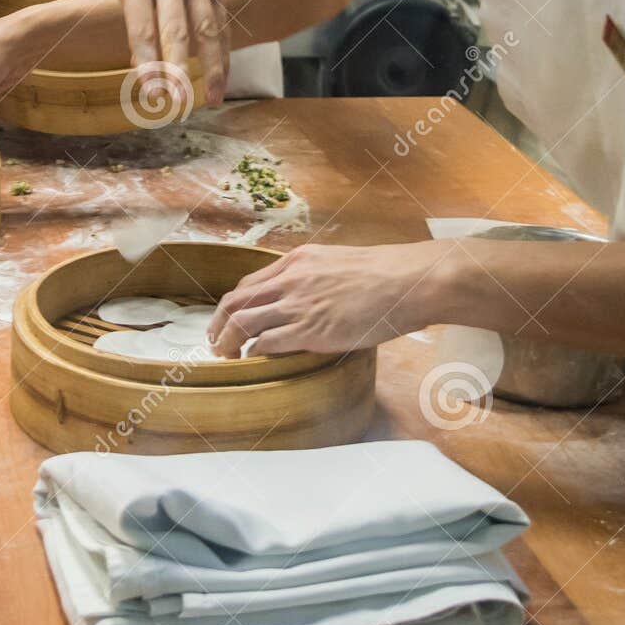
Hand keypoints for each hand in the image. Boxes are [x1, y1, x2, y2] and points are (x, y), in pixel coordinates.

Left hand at [114, 0, 228, 106]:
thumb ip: (133, 11)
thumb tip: (141, 59)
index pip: (142, 27)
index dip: (147, 62)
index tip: (150, 92)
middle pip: (176, 31)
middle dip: (178, 71)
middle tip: (178, 104)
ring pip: (206, 29)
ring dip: (211, 68)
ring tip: (213, 99)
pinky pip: (219, 21)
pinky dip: (221, 51)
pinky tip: (222, 76)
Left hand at [208, 242, 432, 356]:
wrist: (408, 280)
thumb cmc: (386, 274)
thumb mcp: (340, 263)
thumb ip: (316, 277)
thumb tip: (310, 297)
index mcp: (298, 261)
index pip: (249, 284)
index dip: (234, 306)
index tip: (230, 322)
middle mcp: (291, 280)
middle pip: (236, 302)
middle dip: (218, 325)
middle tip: (215, 344)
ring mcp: (299, 305)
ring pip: (243, 323)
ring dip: (229, 343)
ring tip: (227, 357)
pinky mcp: (311, 330)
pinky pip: (268, 343)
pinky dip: (255, 354)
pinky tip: (256, 362)